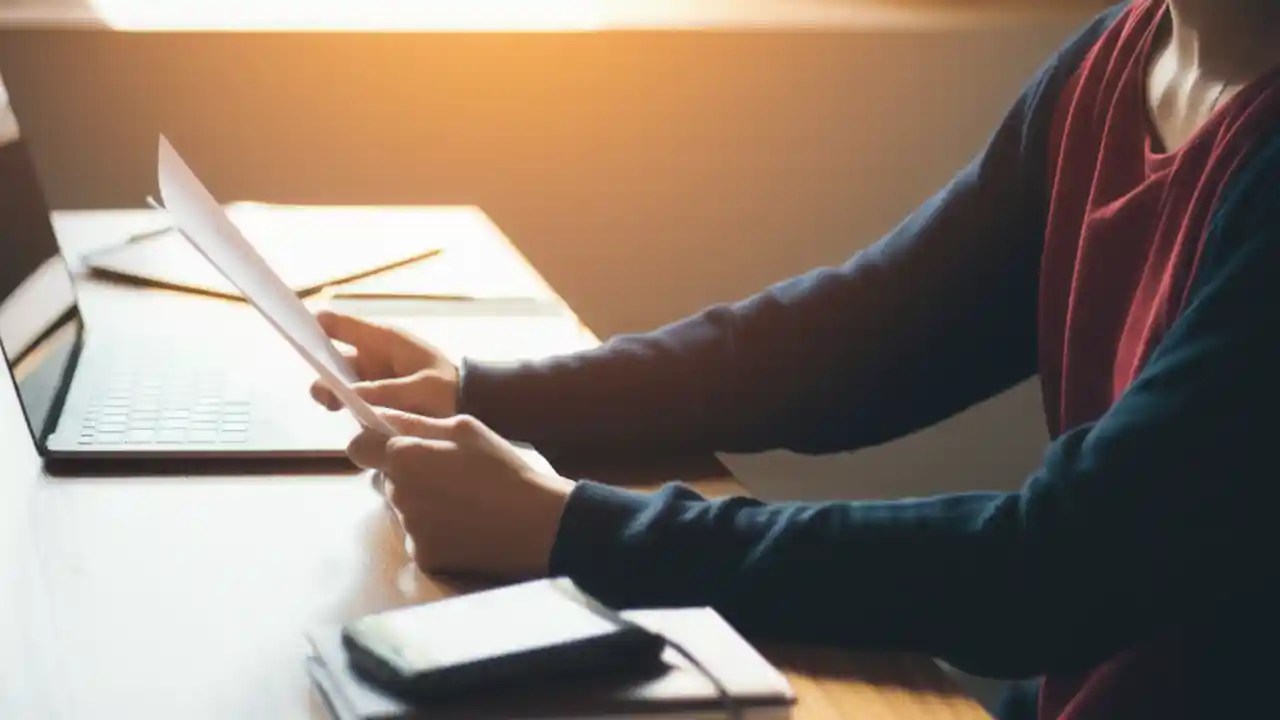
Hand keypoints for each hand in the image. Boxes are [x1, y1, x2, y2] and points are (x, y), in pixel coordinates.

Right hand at [310, 310, 458, 416]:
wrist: (468, 407)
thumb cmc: (449, 387)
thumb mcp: (423, 387)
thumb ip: (388, 390)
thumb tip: (350, 395)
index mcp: (381, 340)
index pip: (338, 325)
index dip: (314, 326)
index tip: (296, 333)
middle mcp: (369, 358)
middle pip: (330, 362)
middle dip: (324, 377)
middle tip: (327, 395)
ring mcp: (368, 381)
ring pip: (336, 387)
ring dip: (334, 397)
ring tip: (337, 407)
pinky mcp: (370, 404)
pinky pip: (351, 407)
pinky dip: (351, 414)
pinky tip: (359, 424)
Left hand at [348, 409, 574, 579]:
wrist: (537, 523)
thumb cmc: (503, 468)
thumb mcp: (465, 429)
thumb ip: (416, 422)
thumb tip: (379, 416)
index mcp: (404, 457)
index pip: (358, 448)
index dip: (373, 445)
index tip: (395, 447)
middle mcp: (398, 494)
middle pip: (385, 481)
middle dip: (406, 476)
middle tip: (447, 475)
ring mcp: (409, 529)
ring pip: (402, 510)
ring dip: (421, 504)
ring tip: (463, 502)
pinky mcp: (423, 556)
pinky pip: (418, 538)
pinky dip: (434, 532)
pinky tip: (465, 526)